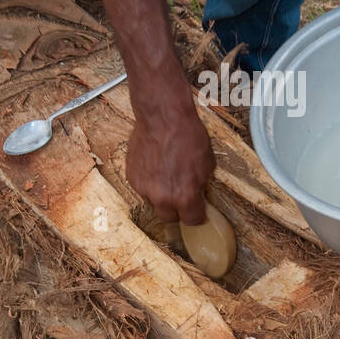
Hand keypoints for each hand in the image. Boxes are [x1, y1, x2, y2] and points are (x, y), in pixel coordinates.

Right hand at [126, 97, 213, 225]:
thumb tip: (198, 194)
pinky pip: (142, 188)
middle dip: (177, 210)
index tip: (198, 211)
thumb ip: (200, 185)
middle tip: (181, 196)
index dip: (197, 216)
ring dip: (161, 195)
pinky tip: (155, 166)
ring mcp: (144, 188)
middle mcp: (162, 197)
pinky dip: (149, 182)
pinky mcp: (132, 178)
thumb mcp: (207, 164)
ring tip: (166, 175)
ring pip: (154, 202)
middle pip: (169, 218)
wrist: (163, 117)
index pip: (192, 221)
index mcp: (184, 196)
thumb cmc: (188, 136)